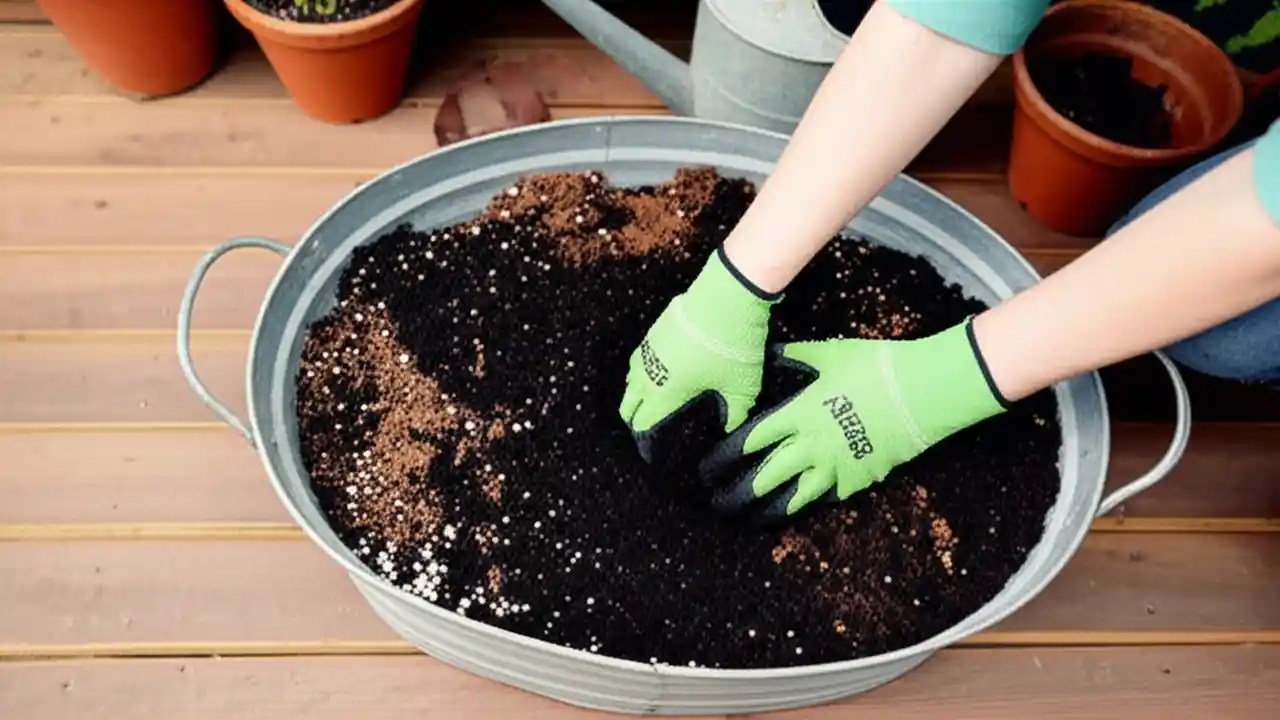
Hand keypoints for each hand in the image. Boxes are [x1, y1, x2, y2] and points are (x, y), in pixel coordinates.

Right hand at [619, 247, 778, 460]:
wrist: (726, 296)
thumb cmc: (732, 345)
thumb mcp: (742, 387)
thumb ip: (735, 413)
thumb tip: (730, 428)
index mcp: (665, 393)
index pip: (643, 424)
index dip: (644, 442)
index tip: (649, 452)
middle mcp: (649, 373)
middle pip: (629, 403)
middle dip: (634, 419)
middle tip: (645, 430)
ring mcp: (649, 349)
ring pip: (630, 379)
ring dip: (635, 394)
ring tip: (647, 402)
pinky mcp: (655, 329)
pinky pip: (639, 358)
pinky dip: (641, 371)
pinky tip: (656, 371)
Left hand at [700, 319, 1006, 520]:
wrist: (923, 392)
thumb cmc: (876, 367)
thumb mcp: (829, 355)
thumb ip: (794, 357)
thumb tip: (769, 352)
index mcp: (799, 414)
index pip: (749, 441)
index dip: (723, 457)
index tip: (705, 470)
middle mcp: (811, 445)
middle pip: (763, 477)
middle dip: (735, 493)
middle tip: (715, 503)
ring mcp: (835, 466)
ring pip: (791, 497)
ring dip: (764, 510)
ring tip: (745, 520)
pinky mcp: (858, 479)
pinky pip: (825, 498)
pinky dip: (805, 506)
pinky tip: (790, 514)